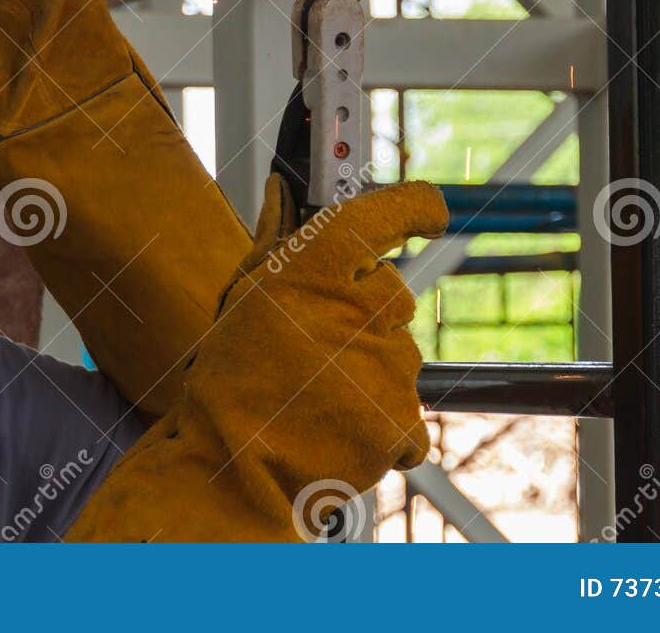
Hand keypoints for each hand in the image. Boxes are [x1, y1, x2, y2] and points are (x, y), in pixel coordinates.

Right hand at [67, 176, 446, 541]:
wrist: (230, 469)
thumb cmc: (229, 380)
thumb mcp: (242, 297)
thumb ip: (272, 239)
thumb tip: (280, 189)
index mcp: (311, 269)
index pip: (382, 214)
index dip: (414, 206)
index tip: (429, 210)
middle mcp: (356, 310)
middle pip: (393, 295)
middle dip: (366, 315)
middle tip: (321, 345)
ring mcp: (385, 367)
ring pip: (401, 354)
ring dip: (372, 370)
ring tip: (320, 394)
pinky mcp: (400, 419)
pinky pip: (408, 412)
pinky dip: (384, 424)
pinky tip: (341, 427)